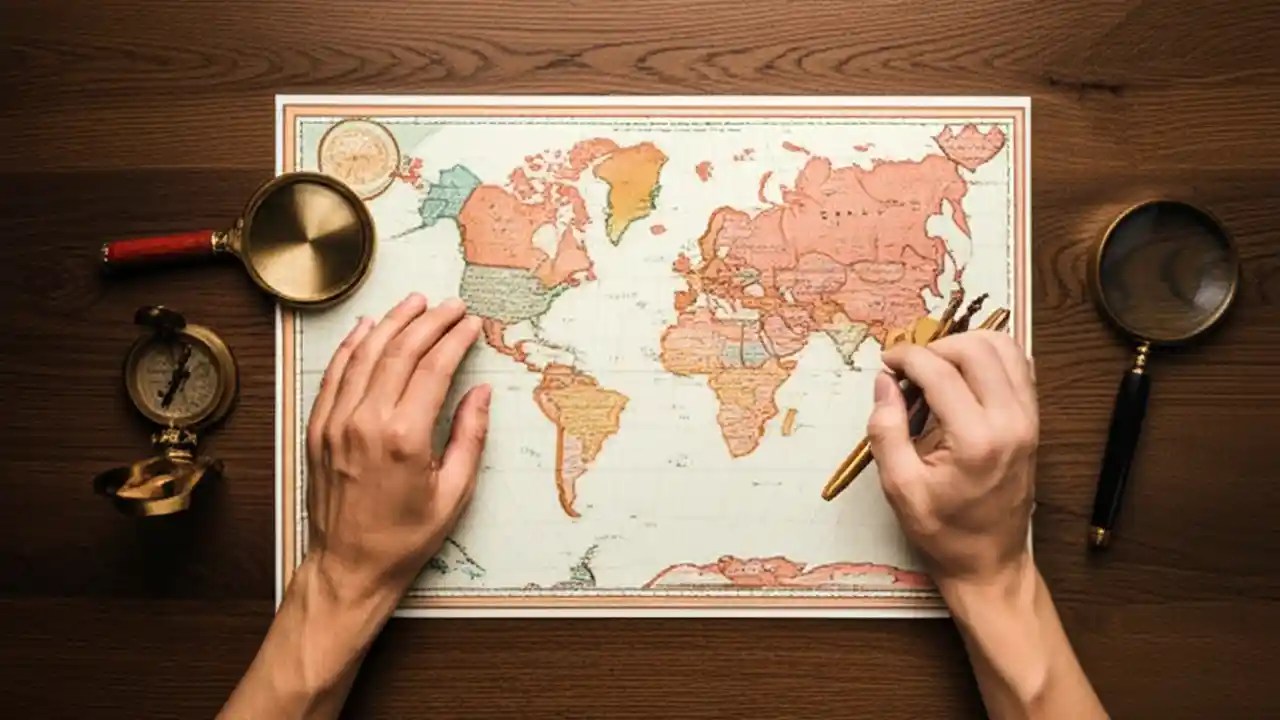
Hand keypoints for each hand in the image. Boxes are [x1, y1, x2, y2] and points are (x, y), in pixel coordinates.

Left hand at [220, 293, 490, 718]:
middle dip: (428, 321)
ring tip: (414, 303)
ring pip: (364, 354)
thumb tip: (481, 392)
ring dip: (392, 322)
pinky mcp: (318, 429)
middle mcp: (366, 422)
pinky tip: (368, 328)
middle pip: (400, 351)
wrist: (349, 565)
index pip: (434, 368)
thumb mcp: (454, 493)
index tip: (470, 322)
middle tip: (449, 305)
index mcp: (405, 438)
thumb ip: (470, 437)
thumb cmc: (405, 537)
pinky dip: (351, 346)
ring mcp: (336, 423)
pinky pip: (334, 374)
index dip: (455, 339)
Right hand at [866, 329, 1036, 593]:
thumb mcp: (899, 488)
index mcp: (976, 441)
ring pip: (1004, 348)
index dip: (908, 357)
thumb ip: (886, 430)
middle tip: (909, 367)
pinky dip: (988, 358)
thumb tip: (884, 381)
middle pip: (977, 349)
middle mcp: (1011, 422)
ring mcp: (1029, 419)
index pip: (941, 372)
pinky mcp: (1034, 421)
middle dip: (935, 346)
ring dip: (965, 346)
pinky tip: (962, 376)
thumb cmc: (942, 532)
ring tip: (935, 367)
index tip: (886, 362)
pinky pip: (1018, 367)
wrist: (989, 561)